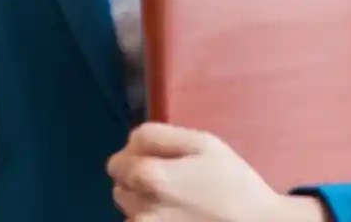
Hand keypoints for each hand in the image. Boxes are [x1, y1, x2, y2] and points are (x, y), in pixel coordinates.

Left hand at [106, 122, 329, 221]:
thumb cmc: (232, 182)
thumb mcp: (203, 143)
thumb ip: (159, 136)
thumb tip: (130, 142)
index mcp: (150, 176)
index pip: (117, 162)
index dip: (136, 156)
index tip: (160, 159)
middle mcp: (141, 209)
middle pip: (120, 186)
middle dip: (138, 179)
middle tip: (172, 179)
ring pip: (129, 209)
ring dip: (142, 201)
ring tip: (178, 200)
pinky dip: (153, 219)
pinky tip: (178, 216)